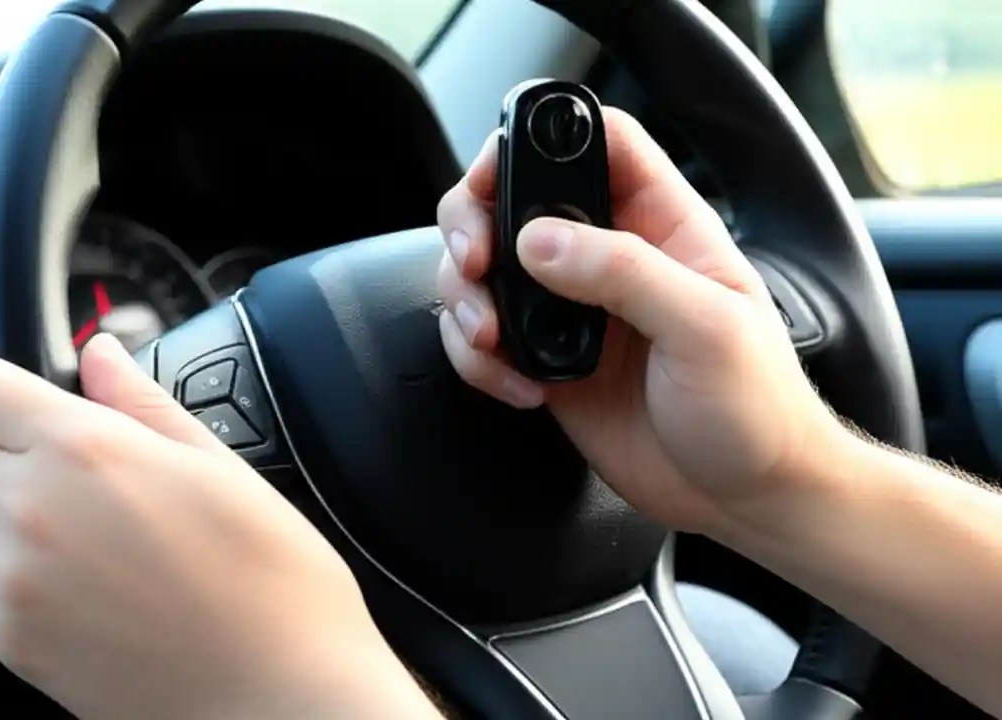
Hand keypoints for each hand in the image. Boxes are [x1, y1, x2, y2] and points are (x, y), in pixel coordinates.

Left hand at [0, 334, 439, 719]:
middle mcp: (29, 512)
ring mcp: (13, 584)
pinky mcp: (11, 642)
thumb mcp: (219, 466)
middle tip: (11, 436)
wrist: (278, 696)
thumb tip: (101, 354)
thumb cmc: (269, 581)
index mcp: (84, 449)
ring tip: (53, 510)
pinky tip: (59, 568)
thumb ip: (141, 401)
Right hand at [435, 109, 845, 533]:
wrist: (748, 497)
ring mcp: (572, 311)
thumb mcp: (706, 328)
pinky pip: (485, 341)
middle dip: (472, 222)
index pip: (598, 144)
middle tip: (473, 261)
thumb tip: (539, 240)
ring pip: (486, 271)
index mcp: (663, 225)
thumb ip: (625, 273)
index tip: (494, 174)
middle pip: (514, 198)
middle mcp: (610, 258)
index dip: (539, 137)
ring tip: (490, 338)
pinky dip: (477, 360)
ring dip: (465, 298)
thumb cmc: (758, 409)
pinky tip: (519, 387)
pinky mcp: (547, 364)